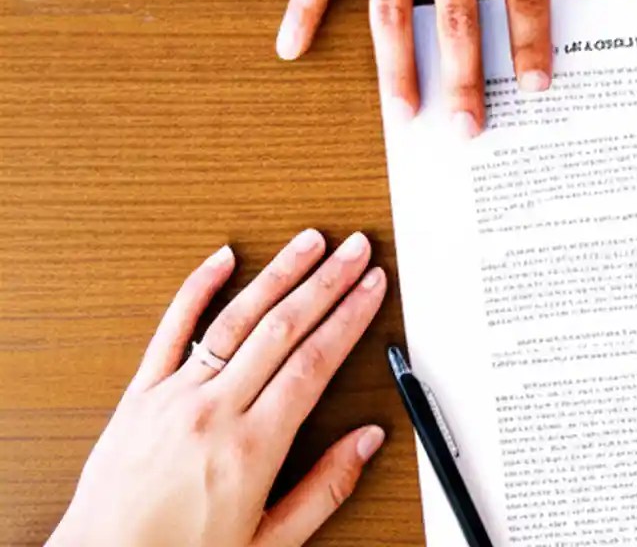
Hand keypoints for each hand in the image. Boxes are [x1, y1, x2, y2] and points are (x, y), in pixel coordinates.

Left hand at [49, 230, 386, 546]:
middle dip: (327, 283)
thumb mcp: (271, 539)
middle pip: (283, 328)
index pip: (314, 362)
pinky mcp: (140, 393)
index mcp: (253, 446)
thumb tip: (368, 441)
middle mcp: (214, 411)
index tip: (372, 287)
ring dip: (278, 274)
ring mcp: (174, 396)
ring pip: (236, 318)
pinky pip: (171, 330)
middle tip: (355, 249)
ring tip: (309, 243)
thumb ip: (326, 486)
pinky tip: (223, 258)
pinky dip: (197, 288)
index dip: (350, 317)